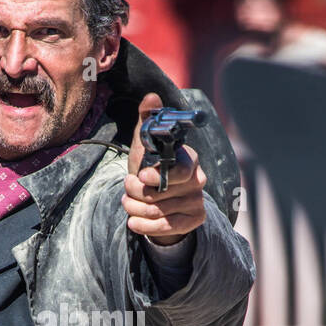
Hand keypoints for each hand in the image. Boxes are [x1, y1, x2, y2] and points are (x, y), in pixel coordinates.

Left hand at [122, 93, 206, 245]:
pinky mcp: (194, 221)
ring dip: (134, 208)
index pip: (181, 170)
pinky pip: (165, 228)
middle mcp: (198, 180)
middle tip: (126, 189)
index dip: (158, 176)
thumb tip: (151, 96)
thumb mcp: (144, 145)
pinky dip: (143, 226)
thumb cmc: (149, 170)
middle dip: (136, 192)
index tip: (139, 177)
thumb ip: (147, 120)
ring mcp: (198, 202)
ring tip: (127, 203)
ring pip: (159, 211)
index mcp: (189, 159)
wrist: (155, 202)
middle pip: (163, 193)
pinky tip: (133, 222)